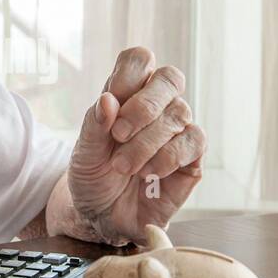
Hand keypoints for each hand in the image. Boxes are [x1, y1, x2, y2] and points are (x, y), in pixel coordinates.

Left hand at [65, 47, 206, 244]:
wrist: (102, 217)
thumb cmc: (93, 177)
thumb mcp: (83, 152)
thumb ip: (94, 124)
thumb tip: (108, 99)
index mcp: (127, 94)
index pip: (140, 60)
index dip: (128, 75)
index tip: (110, 104)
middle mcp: (158, 106)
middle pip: (170, 78)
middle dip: (143, 106)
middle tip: (118, 135)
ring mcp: (178, 130)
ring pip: (179, 113)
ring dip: (146, 142)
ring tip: (123, 166)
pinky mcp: (192, 157)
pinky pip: (193, 142)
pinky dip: (167, 157)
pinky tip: (149, 173)